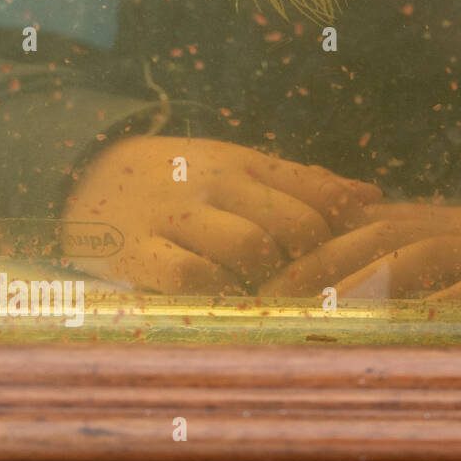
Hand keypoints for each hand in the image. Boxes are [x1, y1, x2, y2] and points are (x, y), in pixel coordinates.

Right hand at [61, 136, 381, 293]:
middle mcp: (217, 184)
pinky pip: (189, 277)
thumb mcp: (244, 168)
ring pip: (249, 247)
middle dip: (309, 260)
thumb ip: (307, 184)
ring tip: (258, 288)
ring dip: (263, 278)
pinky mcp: (134, 251)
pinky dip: (212, 292)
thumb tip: (373, 196)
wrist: (86, 173)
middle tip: (301, 280)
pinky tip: (215, 296)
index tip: (345, 253)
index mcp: (250, 164)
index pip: (321, 193)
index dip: (344, 229)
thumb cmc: (188, 180)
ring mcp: (175, 216)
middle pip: (297, 225)